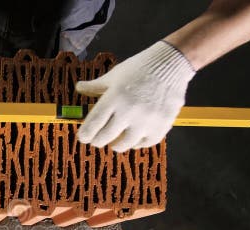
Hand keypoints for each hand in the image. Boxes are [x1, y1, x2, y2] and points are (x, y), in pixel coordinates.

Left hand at [75, 41, 195, 151]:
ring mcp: (146, 121)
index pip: (93, 124)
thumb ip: (95, 86)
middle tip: (97, 140)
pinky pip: (144, 143)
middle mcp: (129, 111)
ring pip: (124, 145)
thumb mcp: (114, 75)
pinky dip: (137, 143)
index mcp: (114, 98)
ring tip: (115, 140)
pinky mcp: (161, 126)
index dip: (85, 135)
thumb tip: (79, 88)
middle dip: (98, 141)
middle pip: (105, 138)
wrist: (170, 64)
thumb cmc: (139, 68)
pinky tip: (133, 137)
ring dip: (116, 144)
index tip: (84, 137)